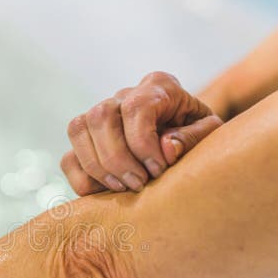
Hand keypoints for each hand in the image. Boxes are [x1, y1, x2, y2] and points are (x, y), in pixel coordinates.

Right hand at [61, 71, 222, 194]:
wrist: (187, 146)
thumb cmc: (199, 139)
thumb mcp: (209, 136)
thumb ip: (192, 139)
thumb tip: (166, 147)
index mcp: (158, 87)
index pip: (135, 107)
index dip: (142, 143)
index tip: (158, 169)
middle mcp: (124, 95)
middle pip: (100, 116)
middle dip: (117, 158)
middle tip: (139, 183)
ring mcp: (100, 115)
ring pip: (78, 130)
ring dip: (98, 166)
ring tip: (124, 188)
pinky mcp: (86, 142)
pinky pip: (68, 157)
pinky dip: (83, 179)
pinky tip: (108, 191)